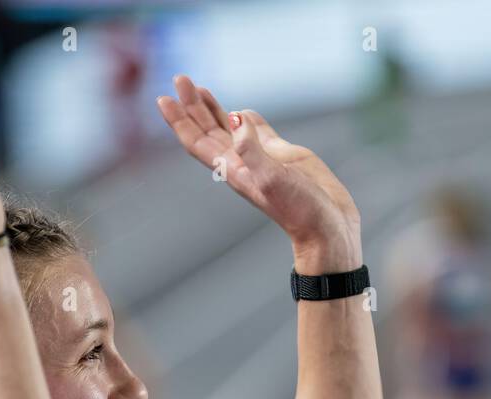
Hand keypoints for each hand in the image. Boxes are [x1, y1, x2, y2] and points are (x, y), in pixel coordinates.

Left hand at [156, 75, 361, 271]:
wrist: (326, 227)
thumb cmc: (300, 210)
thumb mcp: (273, 178)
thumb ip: (252, 147)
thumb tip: (236, 116)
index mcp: (233, 169)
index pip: (197, 141)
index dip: (180, 121)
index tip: (164, 98)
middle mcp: (242, 163)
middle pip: (207, 130)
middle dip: (192, 106)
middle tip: (180, 78)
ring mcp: (261, 158)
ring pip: (229, 129)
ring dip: (212, 111)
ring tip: (199, 90)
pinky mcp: (282, 155)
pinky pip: (257, 132)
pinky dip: (246, 118)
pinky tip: (240, 111)